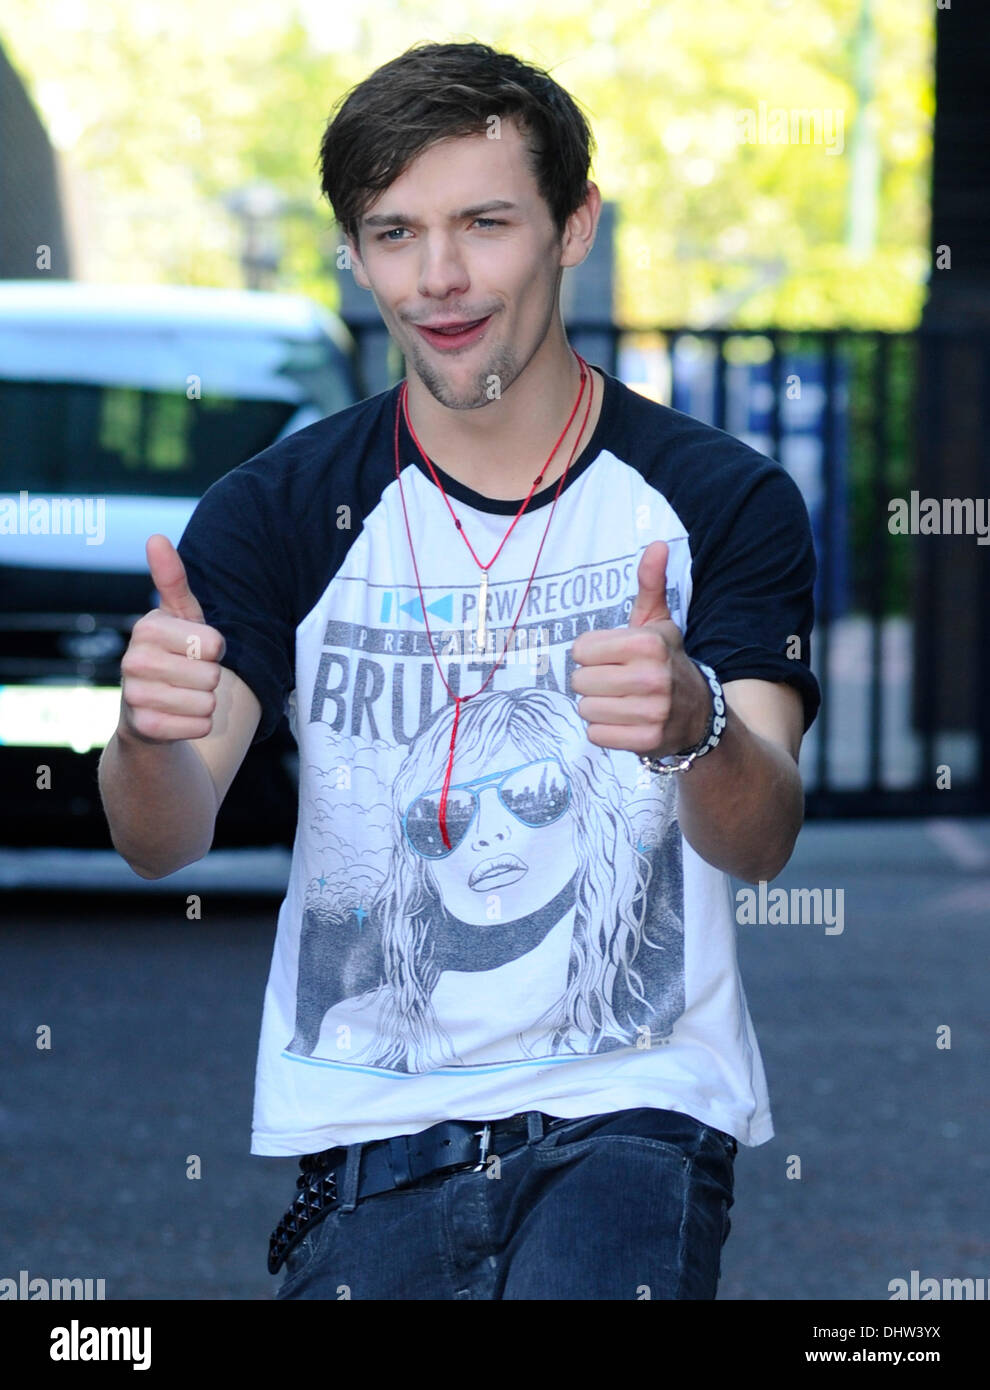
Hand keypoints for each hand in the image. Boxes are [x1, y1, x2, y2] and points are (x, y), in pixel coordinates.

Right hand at [117, 534, 225, 742]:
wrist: (148, 710)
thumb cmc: (174, 655)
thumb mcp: (180, 616)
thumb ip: (173, 579)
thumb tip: (156, 537)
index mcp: (147, 627)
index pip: (214, 643)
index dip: (215, 650)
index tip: (195, 649)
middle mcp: (134, 660)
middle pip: (212, 676)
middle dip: (211, 679)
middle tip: (189, 677)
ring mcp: (134, 695)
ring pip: (207, 703)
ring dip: (205, 703)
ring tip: (183, 696)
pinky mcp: (143, 727)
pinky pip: (199, 726)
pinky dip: (199, 725)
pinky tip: (179, 717)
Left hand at [570, 540, 710, 758]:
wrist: (700, 714)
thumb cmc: (667, 662)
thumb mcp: (659, 622)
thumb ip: (650, 584)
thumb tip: (658, 544)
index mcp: (647, 643)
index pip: (580, 649)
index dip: (591, 655)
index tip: (613, 658)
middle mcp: (651, 676)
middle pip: (579, 680)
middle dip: (593, 682)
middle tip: (617, 683)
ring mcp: (651, 711)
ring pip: (585, 708)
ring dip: (598, 707)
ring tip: (621, 702)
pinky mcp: (646, 740)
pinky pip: (596, 734)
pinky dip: (605, 731)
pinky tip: (625, 721)